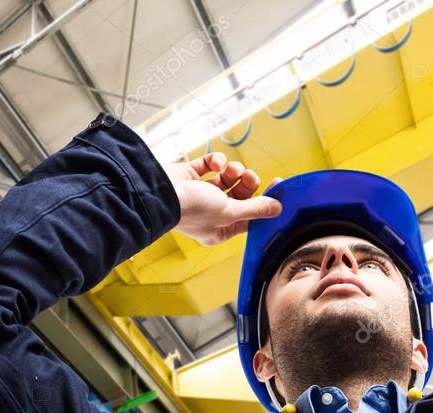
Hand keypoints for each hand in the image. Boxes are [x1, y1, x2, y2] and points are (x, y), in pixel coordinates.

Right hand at [162, 152, 281, 245]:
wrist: (155, 192)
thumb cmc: (190, 209)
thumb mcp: (228, 212)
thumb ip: (255, 209)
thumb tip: (277, 209)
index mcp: (219, 230)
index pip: (250, 216)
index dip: (264, 202)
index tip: (277, 186)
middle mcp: (210, 214)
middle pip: (240, 196)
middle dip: (247, 183)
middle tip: (248, 176)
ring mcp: (200, 194)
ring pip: (227, 179)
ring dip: (233, 171)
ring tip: (230, 170)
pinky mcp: (191, 176)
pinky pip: (210, 166)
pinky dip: (216, 162)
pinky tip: (216, 164)